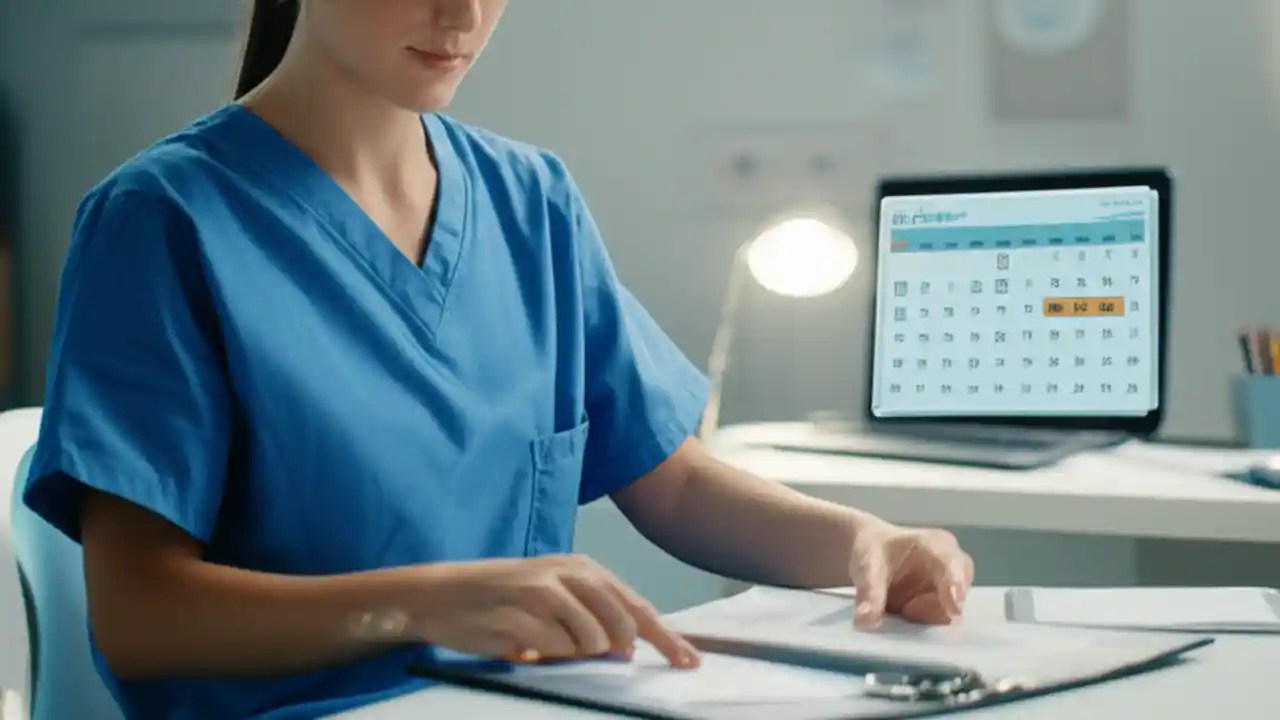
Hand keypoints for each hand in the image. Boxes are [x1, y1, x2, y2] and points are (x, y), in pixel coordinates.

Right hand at [411, 554, 700, 667]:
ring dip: (573, 652)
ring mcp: (544, 594)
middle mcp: (567, 575)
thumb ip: (591, 612)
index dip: (666, 638)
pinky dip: (546, 655)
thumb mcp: (552, 594)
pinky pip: (555, 651)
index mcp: (580, 568)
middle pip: (623, 624)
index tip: (689, 662)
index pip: (635, 606)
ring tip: (543, 643)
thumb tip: (631, 645)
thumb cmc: (501, 597)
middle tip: (616, 662)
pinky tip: (524, 644)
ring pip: (590, 642)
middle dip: (622, 650)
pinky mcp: (522, 617)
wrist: (442, 594)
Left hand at [849, 522, 973, 628]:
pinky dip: (925, 621)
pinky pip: (942, 618)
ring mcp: (952, 584)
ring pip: (950, 611)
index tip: (953, 610)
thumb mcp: (867, 567)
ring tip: (903, 609)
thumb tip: (863, 623)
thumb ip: (869, 593)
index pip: (953, 564)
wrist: (870, 552)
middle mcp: (953, 563)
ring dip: (927, 616)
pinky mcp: (945, 601)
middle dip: (935, 608)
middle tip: (907, 611)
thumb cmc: (873, 550)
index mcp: (937, 544)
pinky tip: (907, 612)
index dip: (956, 585)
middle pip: (957, 594)